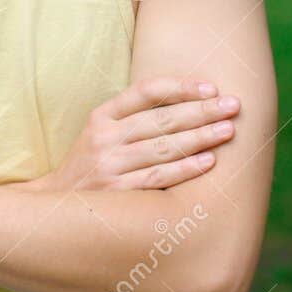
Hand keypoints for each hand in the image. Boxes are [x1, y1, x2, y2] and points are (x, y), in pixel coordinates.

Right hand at [33, 76, 238, 191]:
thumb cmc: (91, 164)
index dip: (179, 87)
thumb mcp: (100, 133)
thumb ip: (133, 118)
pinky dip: (185, 169)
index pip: (144, 92)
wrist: (57, 204)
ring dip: (200, 138)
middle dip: (201, 111)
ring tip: (228, 130)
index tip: (210, 88)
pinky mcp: (117, 193)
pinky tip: (209, 161)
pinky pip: (158, 178)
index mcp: (100, 116)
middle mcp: (103, 138)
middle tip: (234, 106)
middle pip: (161, 120)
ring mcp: (109, 166)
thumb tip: (188, 101)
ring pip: (163, 148)